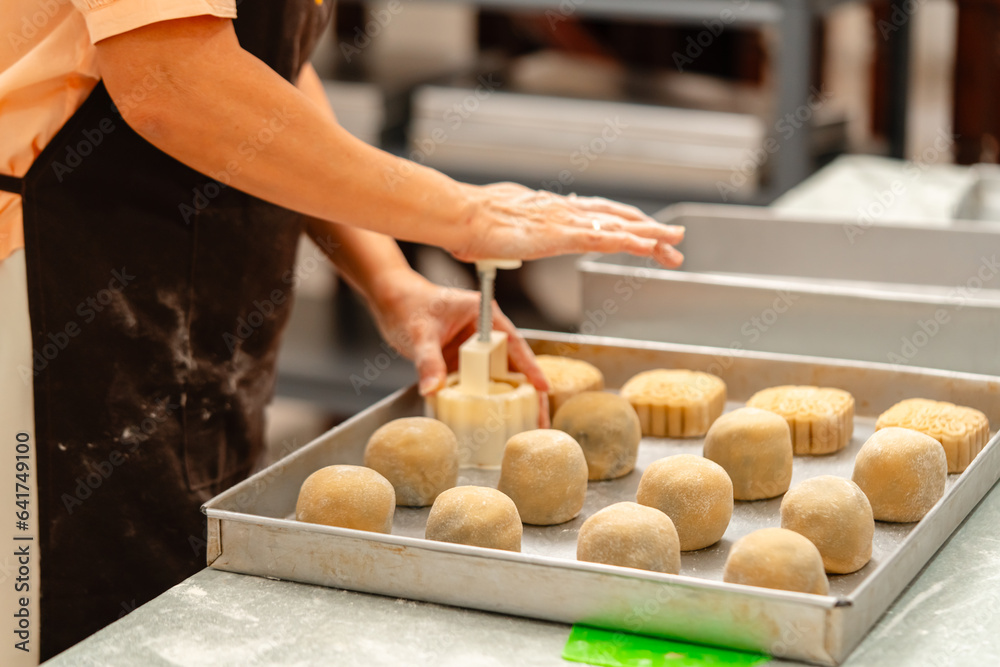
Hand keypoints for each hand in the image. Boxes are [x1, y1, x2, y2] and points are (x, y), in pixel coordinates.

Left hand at [369, 268, 551, 426]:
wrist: (390, 301)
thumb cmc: (408, 304)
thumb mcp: (419, 333)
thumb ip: (428, 361)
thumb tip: (432, 389)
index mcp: (482, 315)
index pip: (513, 343)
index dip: (529, 367)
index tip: (543, 388)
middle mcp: (483, 332)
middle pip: (512, 364)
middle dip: (528, 392)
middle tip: (540, 419)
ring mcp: (473, 349)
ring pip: (497, 376)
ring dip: (509, 400)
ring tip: (525, 426)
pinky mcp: (461, 363)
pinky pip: (477, 384)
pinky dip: (484, 401)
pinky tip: (493, 421)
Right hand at [451, 182, 684, 267]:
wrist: (463, 217)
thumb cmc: (473, 225)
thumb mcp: (504, 228)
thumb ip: (519, 231)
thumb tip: (517, 237)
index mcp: (554, 210)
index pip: (599, 214)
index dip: (625, 223)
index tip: (644, 232)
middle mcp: (567, 211)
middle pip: (617, 218)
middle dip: (649, 229)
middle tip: (675, 239)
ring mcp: (567, 221)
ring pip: (620, 226)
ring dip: (651, 235)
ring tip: (676, 243)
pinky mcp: (564, 235)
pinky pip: (606, 239)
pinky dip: (632, 242)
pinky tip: (651, 248)